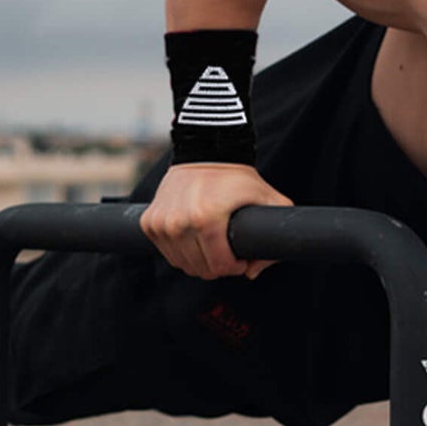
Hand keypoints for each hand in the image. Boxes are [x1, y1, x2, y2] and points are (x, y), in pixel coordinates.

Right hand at [138, 161, 294, 280]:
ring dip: (198, 260)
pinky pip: (167, 252)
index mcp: (206, 220)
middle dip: (218, 265)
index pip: (219, 266)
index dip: (235, 267)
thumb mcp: (270, 200)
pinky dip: (181, 250)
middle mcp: (179, 223)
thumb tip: (252, 272)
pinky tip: (193, 236)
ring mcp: (161, 223)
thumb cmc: (238, 179)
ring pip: (182, 264)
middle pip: (200, 268)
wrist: (205, 153)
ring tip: (211, 242)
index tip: (240, 257)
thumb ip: (276, 236)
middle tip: (226, 249)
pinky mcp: (149, 222)